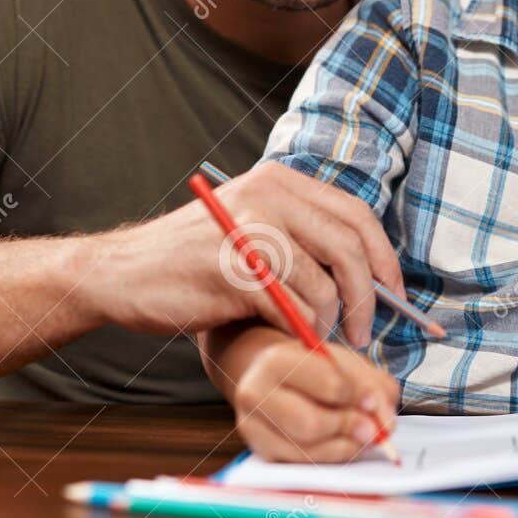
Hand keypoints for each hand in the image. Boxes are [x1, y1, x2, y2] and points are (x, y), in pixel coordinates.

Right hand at [76, 162, 403, 345]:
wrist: (121, 275)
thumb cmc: (193, 263)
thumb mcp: (254, 232)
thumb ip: (304, 240)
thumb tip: (374, 277)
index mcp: (279, 181)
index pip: (357, 215)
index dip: (385, 260)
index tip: (396, 296)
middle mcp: (268, 196)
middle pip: (350, 248)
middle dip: (368, 298)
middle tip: (365, 331)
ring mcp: (250, 231)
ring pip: (324, 285)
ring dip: (327, 322)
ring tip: (314, 335)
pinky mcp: (233, 271)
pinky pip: (292, 308)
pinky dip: (298, 331)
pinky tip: (286, 336)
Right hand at [229, 331, 400, 462]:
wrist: (272, 378)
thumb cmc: (312, 369)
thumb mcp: (343, 362)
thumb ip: (372, 385)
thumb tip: (386, 423)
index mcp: (277, 360)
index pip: (327, 383)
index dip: (358, 396)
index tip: (375, 403)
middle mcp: (255, 393)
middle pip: (309, 423)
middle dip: (348, 428)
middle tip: (373, 431)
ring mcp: (252, 426)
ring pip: (306, 450)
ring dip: (344, 448)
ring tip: (362, 438)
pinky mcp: (261, 452)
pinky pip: (302, 465)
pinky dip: (330, 459)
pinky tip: (343, 446)